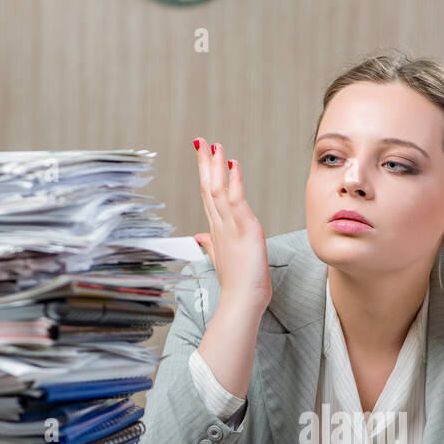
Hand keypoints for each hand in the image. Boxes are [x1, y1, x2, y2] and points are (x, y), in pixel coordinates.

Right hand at [192, 140, 271, 312]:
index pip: (208, 197)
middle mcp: (219, 226)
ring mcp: (229, 226)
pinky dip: (234, 180)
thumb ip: (210, 245)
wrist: (242, 302)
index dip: (204, 175)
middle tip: (200, 141)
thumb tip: (199, 237)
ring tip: (213, 145)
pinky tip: (232, 164)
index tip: (202, 156)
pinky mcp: (244, 228)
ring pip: (217, 189)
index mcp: (216, 232)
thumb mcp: (221, 260)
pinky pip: (235, 199)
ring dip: (215, 166)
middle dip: (204, 163)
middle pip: (207, 188)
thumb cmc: (237, 285)